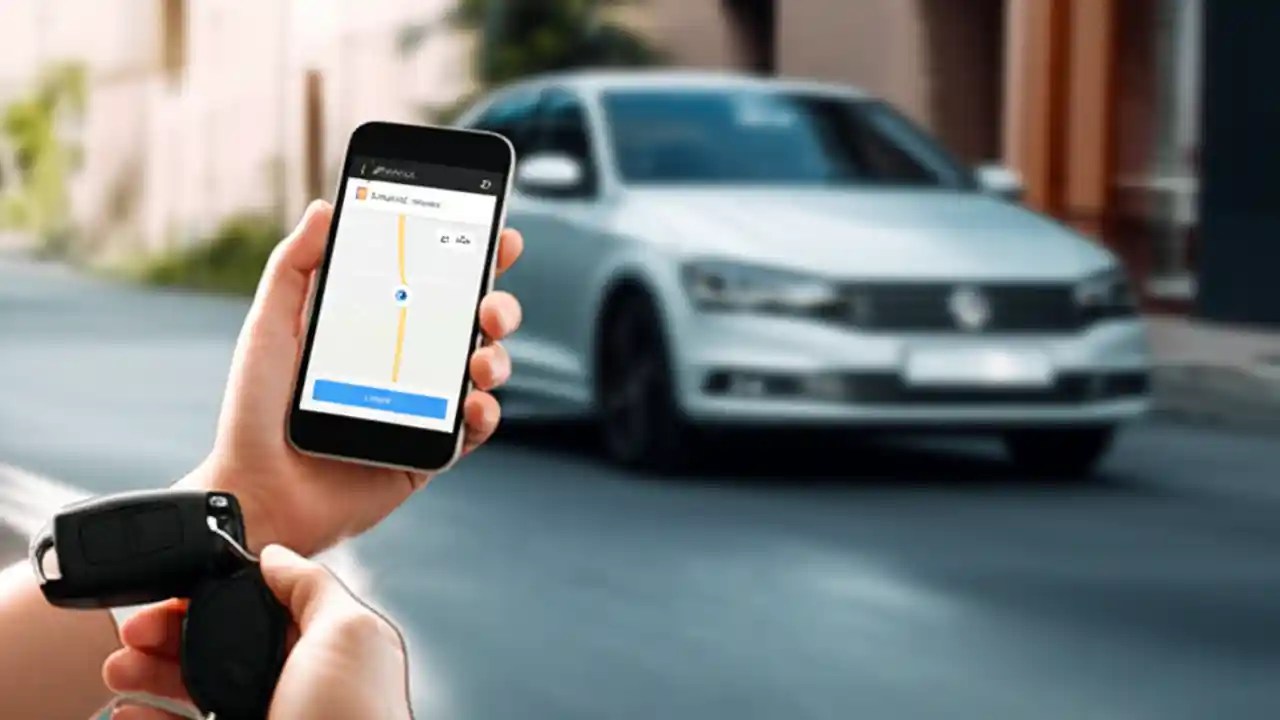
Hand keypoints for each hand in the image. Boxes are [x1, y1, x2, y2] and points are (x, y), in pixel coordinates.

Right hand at [103, 545, 411, 719]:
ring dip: (150, 675)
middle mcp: (296, 686)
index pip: (264, 608)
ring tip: (118, 670)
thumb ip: (313, 588)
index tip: (175, 587)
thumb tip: (276, 556)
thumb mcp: (348, 635)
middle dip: (171, 634)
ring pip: (195, 691)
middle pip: (221, 647)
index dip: (218, 594)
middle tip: (132, 632)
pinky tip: (126, 712)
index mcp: (328, 650)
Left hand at [177, 201, 523, 554]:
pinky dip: (484, 414)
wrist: (255, 491)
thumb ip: (295, 266)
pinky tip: (473, 405)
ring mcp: (424, 407)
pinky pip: (473, 431)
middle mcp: (408, 363)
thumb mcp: (270, 327)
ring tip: (480, 361)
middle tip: (491, 306)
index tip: (497, 235)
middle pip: (473, 324)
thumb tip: (326, 206)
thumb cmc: (254, 410)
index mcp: (377, 326)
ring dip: (498, 359)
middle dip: (498, 306)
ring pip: (483, 372)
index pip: (435, 283)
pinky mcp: (429, 452)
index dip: (472, 257)